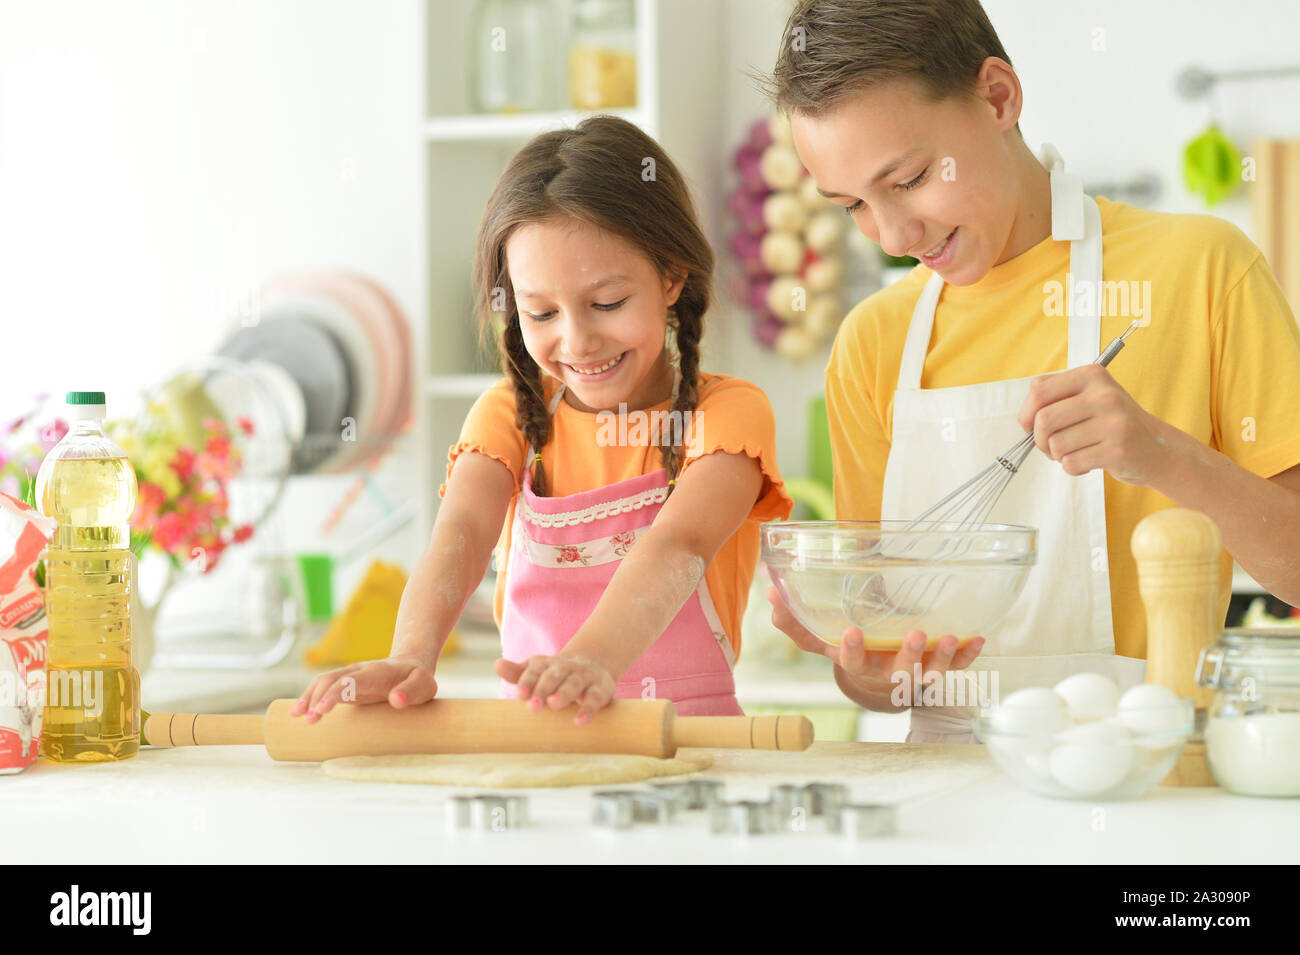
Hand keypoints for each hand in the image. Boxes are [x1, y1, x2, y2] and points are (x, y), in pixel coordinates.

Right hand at [290, 654, 437, 722]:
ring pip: (324, 681)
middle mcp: (358, 671)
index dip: (333, 694)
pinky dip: (311, 697)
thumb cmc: (418, 679)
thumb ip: (410, 692)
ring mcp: (351, 676)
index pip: (349, 681)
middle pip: (331, 680)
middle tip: (309, 720)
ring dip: (309, 697)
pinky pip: (325, 688)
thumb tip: (395, 701)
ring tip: (296, 716)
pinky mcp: (348, 685)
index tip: (321, 710)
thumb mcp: (423, 685)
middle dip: (316, 697)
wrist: (412, 665)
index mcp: (375, 672)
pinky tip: (300, 712)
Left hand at [495, 654, 616, 724]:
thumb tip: (497, 665)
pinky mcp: (600, 688)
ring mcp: (583, 676)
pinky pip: (594, 698)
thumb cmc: (556, 675)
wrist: (595, 664)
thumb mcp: (536, 671)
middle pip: (553, 676)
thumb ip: (517, 672)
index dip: (527, 682)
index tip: (520, 695)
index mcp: (546, 664)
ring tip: (554, 705)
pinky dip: (587, 709)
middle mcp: (565, 667)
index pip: (534, 670)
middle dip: (543, 689)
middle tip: (533, 706)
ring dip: (564, 694)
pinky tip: (579, 721)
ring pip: (574, 683)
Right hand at [766, 586, 984, 708]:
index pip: (852, 660)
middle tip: (917, 634)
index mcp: (859, 664)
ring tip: (950, 636)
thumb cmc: (847, 650)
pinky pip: (956, 667)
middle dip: (910, 655)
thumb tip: (770, 590)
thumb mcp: (819, 638)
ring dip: (942, 657)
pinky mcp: (937, 669)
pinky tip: (979, 638)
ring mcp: (915, 673)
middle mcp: (888, 673)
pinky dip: (968, 655)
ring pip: (931, 672)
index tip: (851, 633)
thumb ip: (795, 619)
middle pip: (901, 671)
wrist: (875, 680)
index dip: (853, 650)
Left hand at [1018, 364, 1170, 485]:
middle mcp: (1104, 395)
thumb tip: (1024, 419)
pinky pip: (1071, 463)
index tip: (1031, 426)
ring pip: (1056, 445)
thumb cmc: (1113, 424)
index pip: (1038, 391)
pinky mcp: (1118, 450)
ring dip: (1057, 456)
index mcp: (1092, 375)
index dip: (1026, 414)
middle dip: (1039, 440)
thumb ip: (1056, 397)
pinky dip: (1072, 468)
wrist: (1158, 448)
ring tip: (1075, 452)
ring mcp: (1114, 422)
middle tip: (1050, 447)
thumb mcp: (1090, 397)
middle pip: (1043, 420)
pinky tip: (1088, 462)